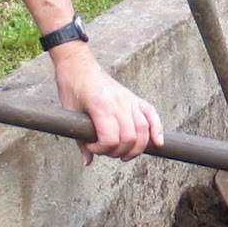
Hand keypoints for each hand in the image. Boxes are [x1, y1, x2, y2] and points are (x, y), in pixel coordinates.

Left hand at [51, 45, 163, 162]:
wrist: (78, 65)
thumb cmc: (72, 87)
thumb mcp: (70, 114)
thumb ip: (80, 140)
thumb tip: (88, 161)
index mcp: (101, 106)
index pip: (110, 139)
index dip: (101, 150)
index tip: (91, 147)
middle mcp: (119, 102)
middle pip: (130, 137)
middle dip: (118, 151)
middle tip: (106, 151)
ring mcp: (129, 99)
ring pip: (143, 129)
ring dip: (136, 147)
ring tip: (125, 154)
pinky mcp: (134, 98)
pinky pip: (151, 114)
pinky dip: (157, 129)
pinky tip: (157, 142)